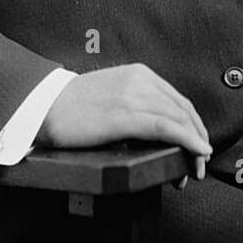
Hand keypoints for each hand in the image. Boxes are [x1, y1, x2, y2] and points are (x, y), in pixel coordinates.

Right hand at [37, 64, 211, 178]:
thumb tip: (158, 129)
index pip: (178, 101)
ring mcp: (133, 96)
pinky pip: (166, 127)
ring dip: (193, 146)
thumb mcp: (112, 94)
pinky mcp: (124, 115)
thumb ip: (135, 102)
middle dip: (197, 138)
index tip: (198, 146)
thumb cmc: (72, 107)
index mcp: (139, 74)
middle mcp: (140, 81)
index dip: (194, 126)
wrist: (43, 106)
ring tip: (194, 168)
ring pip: (179, 120)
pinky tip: (196, 151)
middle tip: (199, 163)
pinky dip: (188, 140)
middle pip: (183, 110)